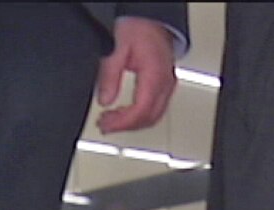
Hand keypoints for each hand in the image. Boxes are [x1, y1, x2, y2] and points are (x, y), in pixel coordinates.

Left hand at [96, 17, 177, 133]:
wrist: (152, 20)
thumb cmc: (139, 29)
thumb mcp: (117, 50)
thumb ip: (109, 76)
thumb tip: (105, 100)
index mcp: (155, 76)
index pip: (141, 110)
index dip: (123, 122)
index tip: (107, 125)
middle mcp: (165, 84)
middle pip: (149, 118)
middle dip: (126, 126)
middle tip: (105, 126)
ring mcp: (168, 86)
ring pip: (154, 116)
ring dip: (133, 123)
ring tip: (112, 121)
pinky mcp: (166, 86)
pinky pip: (156, 109)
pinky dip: (140, 115)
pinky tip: (126, 113)